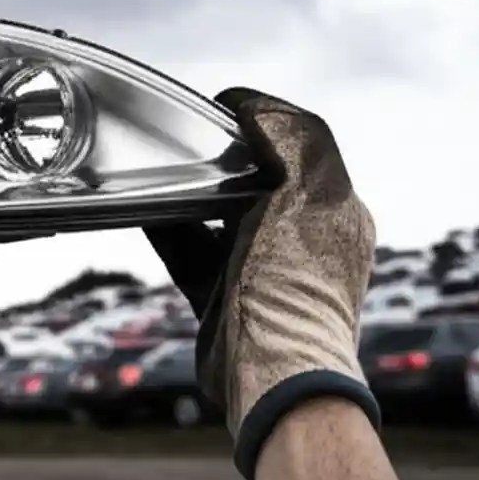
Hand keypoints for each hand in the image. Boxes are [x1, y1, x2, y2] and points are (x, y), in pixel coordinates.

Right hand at [144, 88, 378, 479]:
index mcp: (335, 211)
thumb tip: (255, 108)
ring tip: (160, 171)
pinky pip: (189, 252)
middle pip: (255, 179)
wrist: (273, 373)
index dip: (263, 119)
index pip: (301, 146)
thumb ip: (294, 138)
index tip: (222, 106)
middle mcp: (300, 239)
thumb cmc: (299, 286)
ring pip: (217, 216)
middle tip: (188, 139)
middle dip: (222, 158)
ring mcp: (260, 270)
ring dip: (188, 194)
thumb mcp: (309, 194)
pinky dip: (167, 230)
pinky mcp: (221, 298)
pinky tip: (143, 209)